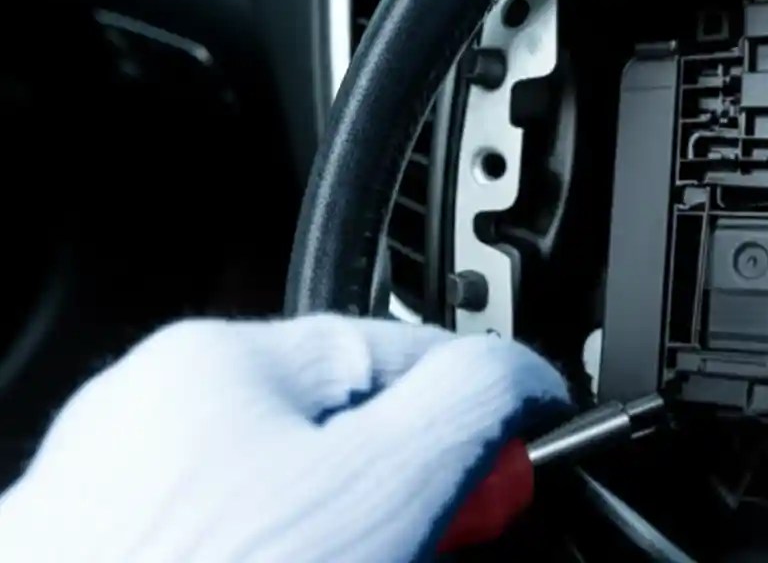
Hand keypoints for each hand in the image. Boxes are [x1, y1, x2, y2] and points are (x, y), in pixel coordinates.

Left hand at [0, 315, 568, 561]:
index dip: (478, 412)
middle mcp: (156, 422)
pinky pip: (239, 544)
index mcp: (217, 363)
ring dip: (356, 539)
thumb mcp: (379, 486)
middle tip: (436, 548)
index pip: (400, 352)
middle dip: (410, 498)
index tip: (520, 465)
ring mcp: (126, 506)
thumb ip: (468, 406)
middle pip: (342, 441)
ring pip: (294, 508)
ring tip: (377, 558)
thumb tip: (525, 374)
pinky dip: (291, 557)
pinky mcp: (115, 562)